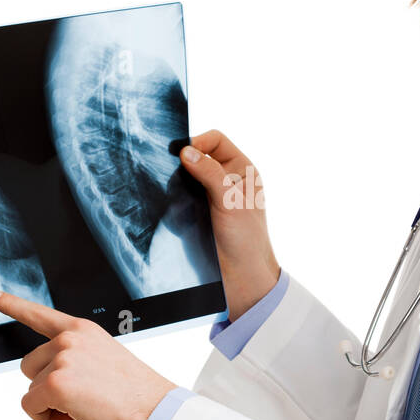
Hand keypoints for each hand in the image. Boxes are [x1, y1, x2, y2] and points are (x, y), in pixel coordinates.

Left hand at [0, 289, 177, 419]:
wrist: (155, 411)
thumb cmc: (137, 396)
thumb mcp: (106, 363)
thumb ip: (76, 360)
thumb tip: (49, 383)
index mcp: (83, 330)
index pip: (40, 314)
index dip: (12, 305)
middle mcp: (69, 338)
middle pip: (28, 366)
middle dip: (47, 388)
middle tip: (82, 401)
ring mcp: (61, 358)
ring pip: (30, 389)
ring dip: (50, 406)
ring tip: (85, 410)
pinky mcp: (54, 382)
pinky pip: (30, 407)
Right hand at [178, 129, 280, 319]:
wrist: (240, 279)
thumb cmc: (246, 240)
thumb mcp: (230, 201)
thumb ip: (209, 173)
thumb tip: (185, 151)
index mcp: (242, 170)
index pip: (215, 141)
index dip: (198, 142)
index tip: (180, 153)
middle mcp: (226, 180)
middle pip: (197, 157)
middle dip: (183, 165)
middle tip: (173, 176)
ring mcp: (210, 197)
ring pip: (184, 178)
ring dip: (177, 187)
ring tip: (179, 201)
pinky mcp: (196, 214)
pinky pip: (178, 199)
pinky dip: (174, 205)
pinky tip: (178, 218)